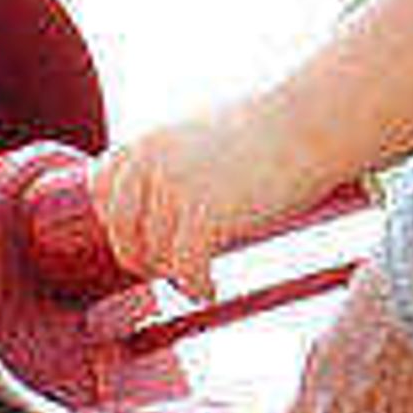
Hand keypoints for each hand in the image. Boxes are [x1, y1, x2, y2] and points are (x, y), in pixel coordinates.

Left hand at [89, 96, 310, 302]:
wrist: (312, 122)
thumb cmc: (271, 127)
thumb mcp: (200, 132)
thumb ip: (171, 160)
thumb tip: (162, 200)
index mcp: (145, 141)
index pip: (99, 191)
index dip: (118, 221)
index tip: (141, 238)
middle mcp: (149, 164)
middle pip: (123, 233)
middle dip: (144, 258)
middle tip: (171, 271)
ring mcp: (173, 191)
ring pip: (156, 256)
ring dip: (175, 276)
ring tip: (199, 280)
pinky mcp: (204, 217)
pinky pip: (185, 270)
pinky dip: (196, 286)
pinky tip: (210, 291)